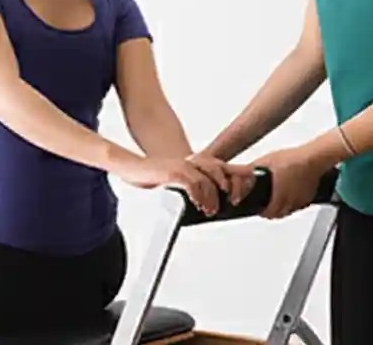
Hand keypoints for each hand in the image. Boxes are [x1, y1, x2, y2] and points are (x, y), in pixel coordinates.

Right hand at [119, 155, 239, 216]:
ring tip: (212, 210)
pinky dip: (198, 195)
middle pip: (221, 170)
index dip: (237, 179)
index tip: (242, 194)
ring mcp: (183, 166)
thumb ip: (194, 189)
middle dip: (231, 187)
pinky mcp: (172, 172)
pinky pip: (192, 183)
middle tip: (233, 203)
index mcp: (196, 164)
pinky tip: (198, 205)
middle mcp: (192, 162)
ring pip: (208, 179)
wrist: (130, 167)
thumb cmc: (153, 177)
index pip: (224, 168)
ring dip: (213, 196)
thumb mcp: (178, 183)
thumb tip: (206, 205)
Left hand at [247, 145, 327, 219]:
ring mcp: (300, 200)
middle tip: (265, 208)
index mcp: (277, 192)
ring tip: (275, 203)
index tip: (259, 210)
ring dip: (280, 209)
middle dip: (270, 212)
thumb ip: (251, 169)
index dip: (262, 212)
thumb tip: (238, 171)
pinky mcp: (308, 198)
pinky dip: (292, 204)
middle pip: (278, 214)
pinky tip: (289, 197)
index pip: (268, 211)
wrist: (313, 159)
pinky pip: (298, 205)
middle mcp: (289, 199)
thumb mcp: (266, 161)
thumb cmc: (292, 159)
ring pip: (288, 211)